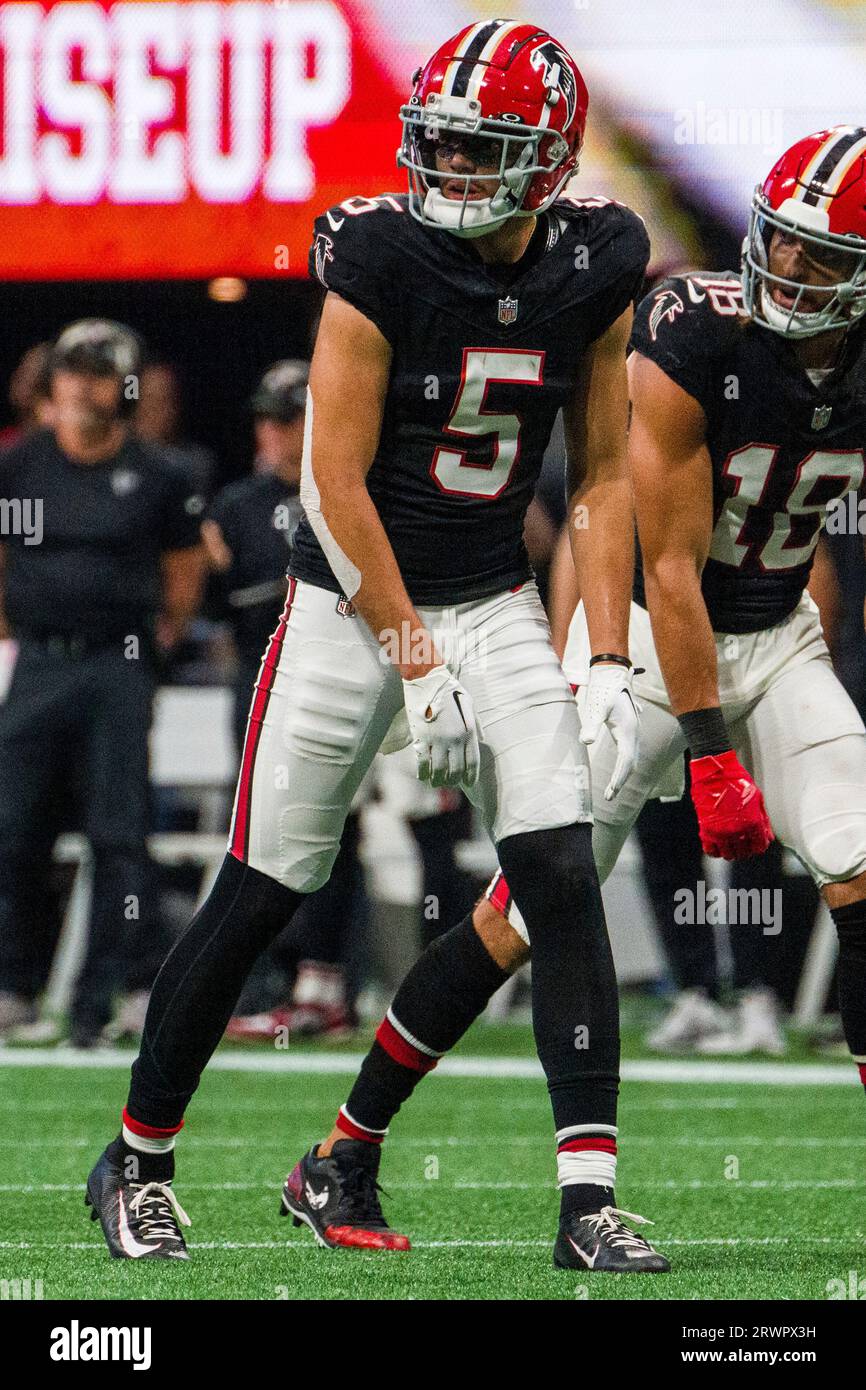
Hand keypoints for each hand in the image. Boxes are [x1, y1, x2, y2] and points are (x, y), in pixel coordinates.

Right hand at [402, 664, 480, 787]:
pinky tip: (422, 776)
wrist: (426, 678)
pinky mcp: (420, 737)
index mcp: (468, 731)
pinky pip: (422, 762)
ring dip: (437, 780)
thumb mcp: (468, 703)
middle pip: (456, 770)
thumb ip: (474, 722)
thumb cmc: (449, 689)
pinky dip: (423, 773)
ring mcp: (437, 739)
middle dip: (453, 780)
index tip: (468, 783)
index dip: (471, 776)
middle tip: (450, 783)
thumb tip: (481, 738)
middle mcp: (454, 738)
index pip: (472, 762)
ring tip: (435, 782)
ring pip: (439, 770)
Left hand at [577, 661, 639, 800]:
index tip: (611, 791)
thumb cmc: (603, 689)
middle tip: (609, 797)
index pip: (626, 760)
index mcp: (628, 729)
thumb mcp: (596, 707)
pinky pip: (629, 753)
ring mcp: (633, 732)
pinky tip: (617, 773)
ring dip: (623, 775)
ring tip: (611, 790)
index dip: (619, 777)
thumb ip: (591, 725)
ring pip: (632, 759)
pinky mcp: (629, 730)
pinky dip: (624, 766)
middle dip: (621, 780)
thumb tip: (585, 742)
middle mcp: (634, 733)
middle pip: (631, 763)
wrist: (612, 674)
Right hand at [689, 750, 773, 859]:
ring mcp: (721, 832)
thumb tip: (768, 836)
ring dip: (730, 852)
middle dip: (745, 850)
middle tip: (742, 843)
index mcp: (753, 823)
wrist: (715, 773)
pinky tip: (717, 845)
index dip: (759, 846)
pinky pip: (710, 850)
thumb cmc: (737, 781)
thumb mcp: (757, 798)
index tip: (756, 843)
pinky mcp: (706, 830)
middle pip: (744, 853)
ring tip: (730, 844)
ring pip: (728, 855)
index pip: (759, 847)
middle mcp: (738, 831)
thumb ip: (763, 820)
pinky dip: (714, 851)